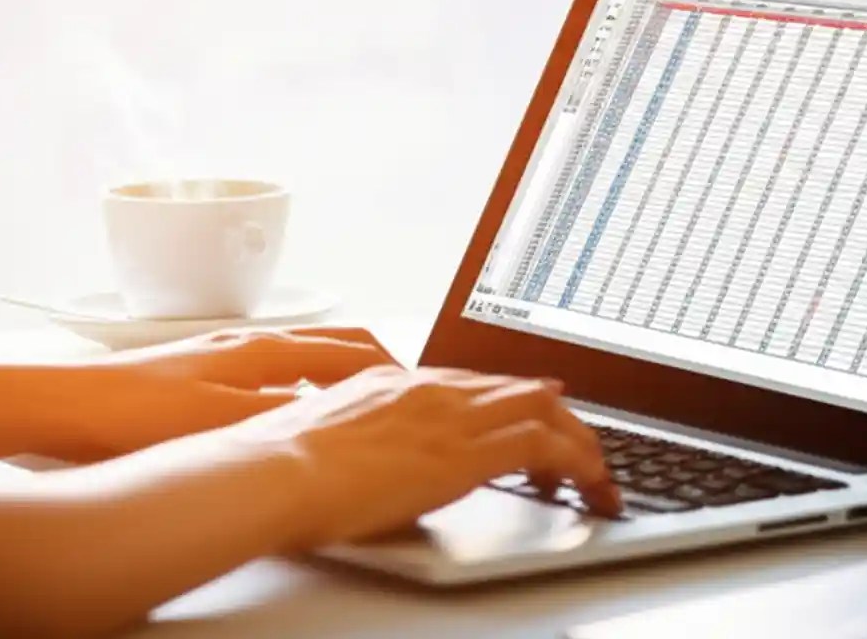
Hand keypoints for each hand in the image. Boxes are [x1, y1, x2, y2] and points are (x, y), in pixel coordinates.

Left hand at [50, 327, 393, 461]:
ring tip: (365, 393)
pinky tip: (299, 402)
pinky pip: (282, 363)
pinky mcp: (210, 363)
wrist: (73, 403)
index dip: (394, 369)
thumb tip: (342, 410)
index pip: (353, 351)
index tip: (421, 386)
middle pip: (337, 338)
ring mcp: (232, 348)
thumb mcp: (227, 421)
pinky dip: (310, 376)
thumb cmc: (142, 412)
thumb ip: (289, 414)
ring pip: (310, 349)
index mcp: (269, 350)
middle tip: (406, 382)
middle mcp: (256, 340)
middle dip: (379, 356)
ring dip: (345, 366)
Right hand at [230, 365, 621, 545]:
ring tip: (595, 474)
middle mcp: (433, 390)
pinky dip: (576, 463)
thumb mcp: (328, 438)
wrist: (271, 471)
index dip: (515, 399)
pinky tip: (588, 483)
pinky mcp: (467, 452)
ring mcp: (453, 416)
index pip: (478, 383)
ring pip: (544, 411)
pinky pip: (544, 446)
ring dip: (579, 442)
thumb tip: (371, 458)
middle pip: (519, 391)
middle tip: (580, 448)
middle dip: (559, 419)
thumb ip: (364, 438)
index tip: (537, 410)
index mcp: (400, 383)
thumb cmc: (280, 464)